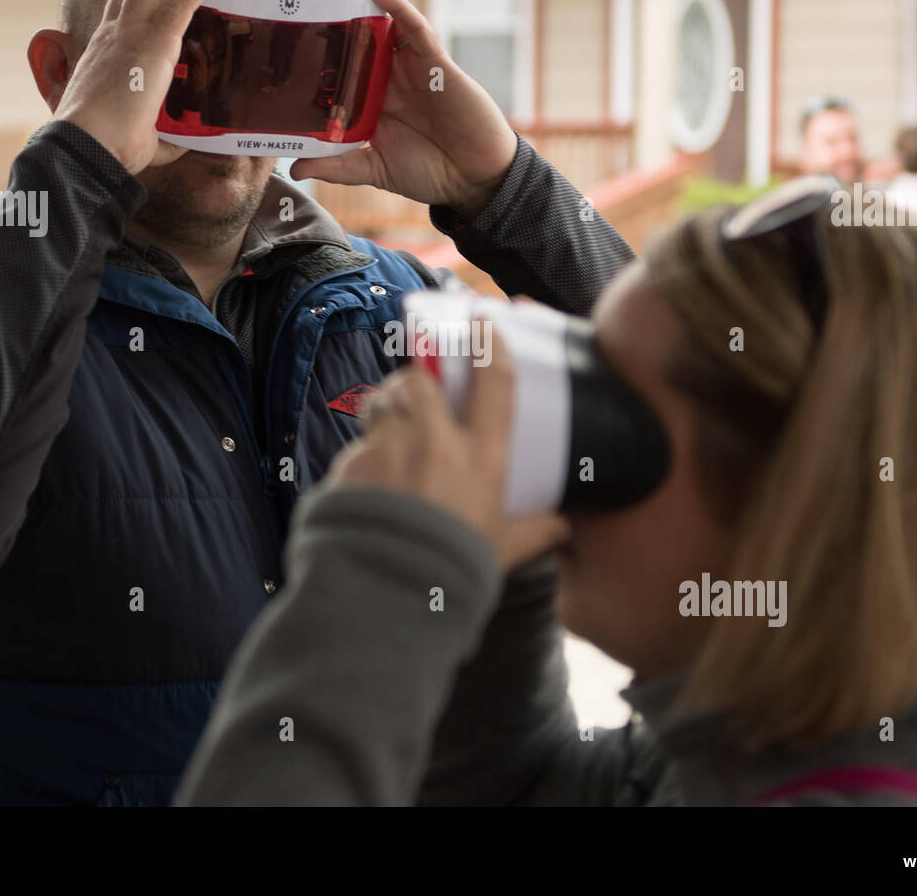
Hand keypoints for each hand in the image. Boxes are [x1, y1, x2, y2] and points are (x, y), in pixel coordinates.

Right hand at [55, 0, 222, 174]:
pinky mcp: (156, 42)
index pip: (117, 13)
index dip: (136, 0)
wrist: (90, 142)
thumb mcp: (136, 135)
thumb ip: (161, 137)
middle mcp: (113, 35)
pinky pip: (181, 2)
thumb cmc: (107, 144)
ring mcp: (132, 33)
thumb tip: (182, 145)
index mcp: (103, 53)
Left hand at [287, 0, 518, 214]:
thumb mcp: (375, 169)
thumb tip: (295, 169)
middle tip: (300, 4)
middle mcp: (389, 80)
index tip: (285, 42)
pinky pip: (414, 28)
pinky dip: (396, 7)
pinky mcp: (435, 63)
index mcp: (372, 103)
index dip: (316, 55)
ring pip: (382, 28)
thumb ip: (337, 167)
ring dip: (358, 6)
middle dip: (331, 22)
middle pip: (356, 42)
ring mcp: (411, 68)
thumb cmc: (430, 173)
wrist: (475, 178)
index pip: (339, 72)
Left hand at [323, 328, 568, 570]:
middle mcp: (434, 444)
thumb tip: (565, 527)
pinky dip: (365, 452)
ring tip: (393, 425)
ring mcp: (389, 451)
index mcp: (481, 459)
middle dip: (417, 376)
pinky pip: (358, 445)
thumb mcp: (503, 549)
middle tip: (420, 391)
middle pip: (420, 379)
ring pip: (383, 402)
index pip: (494, 383)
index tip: (482, 321)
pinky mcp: (352, 466)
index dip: (490, 343)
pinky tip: (372, 477)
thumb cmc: (454, 572)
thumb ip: (536, 531)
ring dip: (389, 406)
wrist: (387, 596)